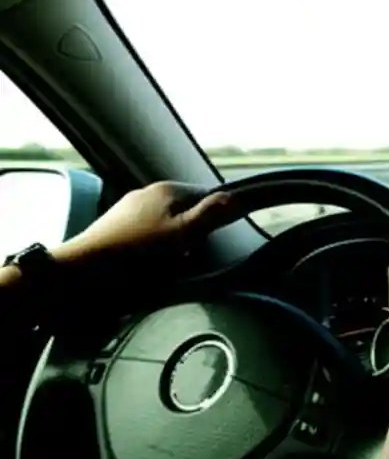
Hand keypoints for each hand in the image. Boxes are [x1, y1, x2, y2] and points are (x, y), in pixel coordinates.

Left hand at [62, 181, 232, 262]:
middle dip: (189, 235)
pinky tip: (142, 267)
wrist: (81, 270)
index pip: (207, 197)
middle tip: (183, 259)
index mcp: (168, 189)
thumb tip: (238, 196)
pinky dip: (149, 250)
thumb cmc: (136, 252)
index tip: (204, 243)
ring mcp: (128, 208)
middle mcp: (148, 192)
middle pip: (186, 212)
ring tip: (162, 267)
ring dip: (169, 245)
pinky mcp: (114, 226)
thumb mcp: (182, 234)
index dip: (212, 220)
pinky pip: (144, 235)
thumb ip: (211, 214)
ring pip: (165, 225)